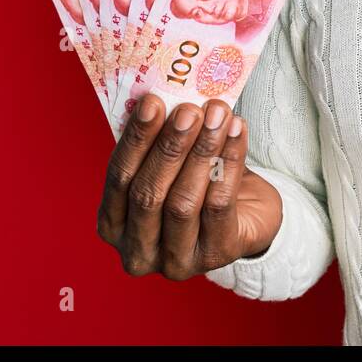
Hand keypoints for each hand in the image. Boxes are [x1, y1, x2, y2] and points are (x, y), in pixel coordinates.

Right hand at [97, 94, 282, 279]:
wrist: (248, 216)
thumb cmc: (198, 186)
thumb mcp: (170, 168)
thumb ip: (158, 144)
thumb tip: (162, 99)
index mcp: (113, 226)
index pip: (118, 179)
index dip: (135, 140)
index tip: (152, 102)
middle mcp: (137, 251)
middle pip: (148, 194)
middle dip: (170, 146)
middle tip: (189, 111)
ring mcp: (175, 261)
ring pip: (183, 201)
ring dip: (202, 151)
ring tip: (218, 115)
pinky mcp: (215, 256)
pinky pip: (219, 204)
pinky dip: (229, 163)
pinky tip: (237, 132)